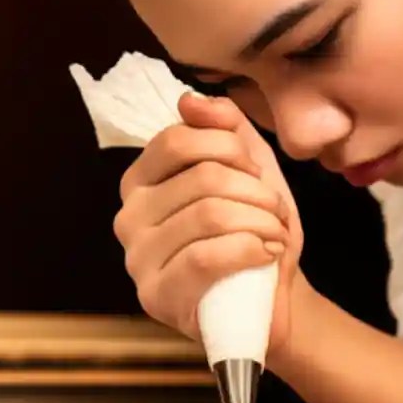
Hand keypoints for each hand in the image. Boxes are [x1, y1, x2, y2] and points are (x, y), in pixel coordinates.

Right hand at [113, 92, 304, 347]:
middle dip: (255, 192)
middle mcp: (128, 218)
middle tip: (273, 211)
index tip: (254, 172)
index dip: (229, 148)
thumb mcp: (249, 171)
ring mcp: (138, 259)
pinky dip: (249, 249)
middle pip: (202, 178)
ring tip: (274, 234)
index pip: (176, 140)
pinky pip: (205, 256)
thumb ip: (224, 128)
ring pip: (208, 215)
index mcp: (141, 182)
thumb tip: (190, 100)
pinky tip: (265, 255)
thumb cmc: (254, 234)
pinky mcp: (157, 296)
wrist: (272, 302)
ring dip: (260, 221)